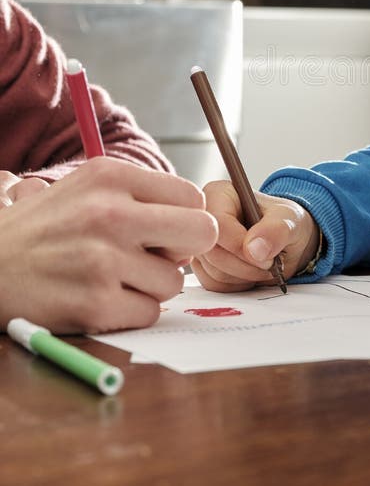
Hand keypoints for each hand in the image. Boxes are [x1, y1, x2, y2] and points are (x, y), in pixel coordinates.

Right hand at [0, 157, 217, 333]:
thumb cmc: (46, 228)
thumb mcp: (89, 187)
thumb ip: (144, 196)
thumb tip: (202, 222)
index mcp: (111, 176)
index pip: (193, 197)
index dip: (185, 217)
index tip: (163, 229)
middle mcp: (109, 213)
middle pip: (203, 232)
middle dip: (186, 249)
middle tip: (159, 256)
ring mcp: (101, 260)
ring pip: (175, 281)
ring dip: (152, 284)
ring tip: (116, 277)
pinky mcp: (93, 305)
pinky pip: (150, 312)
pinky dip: (133, 311)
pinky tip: (103, 298)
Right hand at [192, 180, 318, 292]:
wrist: (288, 243)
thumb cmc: (286, 223)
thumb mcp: (291, 220)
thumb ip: (276, 230)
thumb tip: (254, 248)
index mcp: (219, 193)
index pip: (216, 224)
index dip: (239, 245)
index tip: (265, 257)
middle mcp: (203, 216)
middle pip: (211, 252)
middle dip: (245, 265)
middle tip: (270, 263)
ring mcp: (200, 242)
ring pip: (212, 272)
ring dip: (244, 276)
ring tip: (263, 264)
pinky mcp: (202, 266)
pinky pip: (213, 285)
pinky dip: (237, 285)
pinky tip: (250, 273)